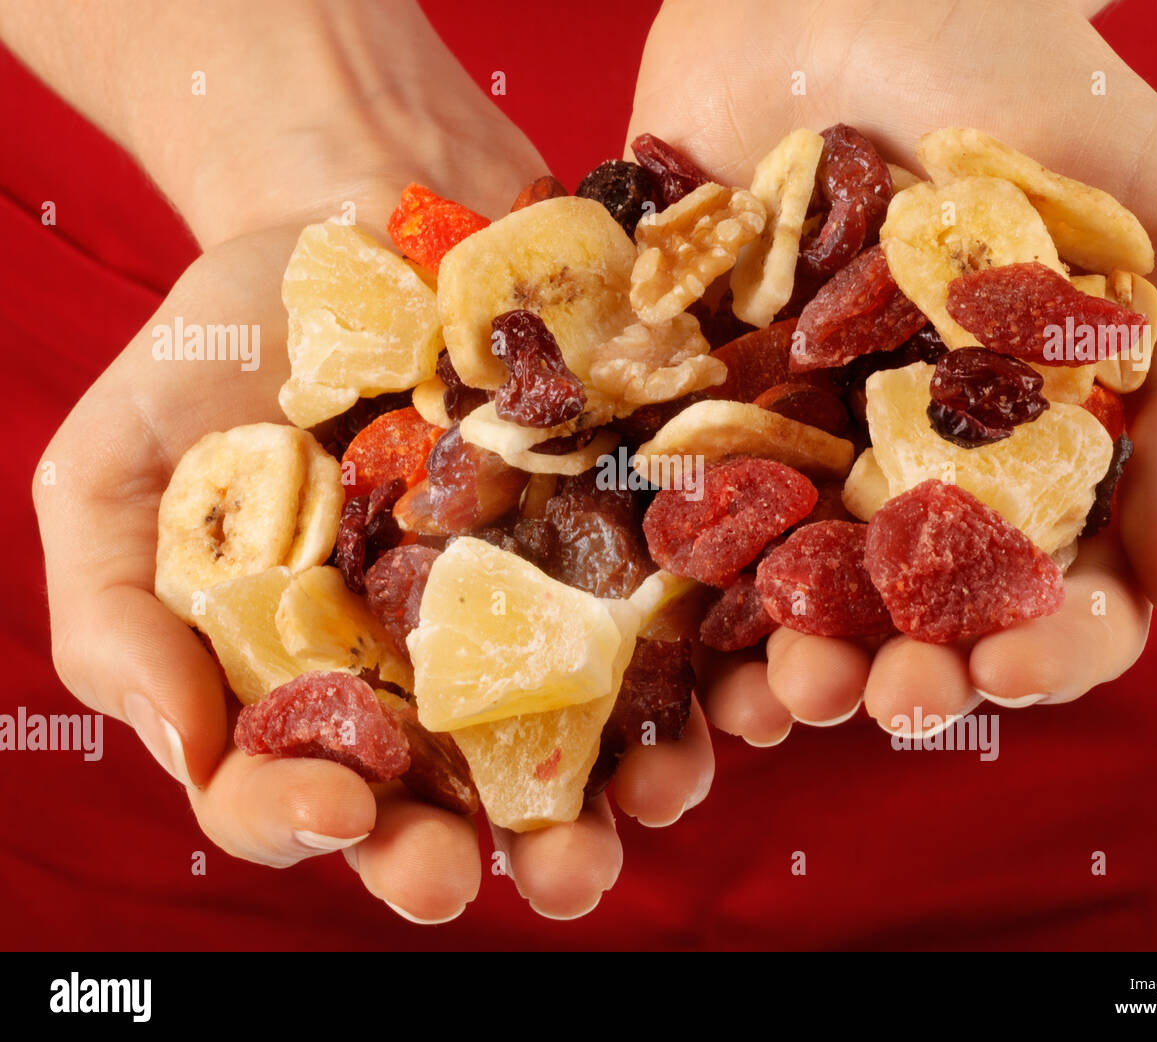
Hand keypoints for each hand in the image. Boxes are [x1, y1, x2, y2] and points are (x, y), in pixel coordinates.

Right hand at [23, 0, 712, 922]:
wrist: (358, 216)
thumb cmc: (226, 347)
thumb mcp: (119, 464)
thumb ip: (118, 611)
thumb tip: (184, 746)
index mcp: (314, 680)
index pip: (301, 794)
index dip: (308, 821)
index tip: (338, 810)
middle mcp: (437, 672)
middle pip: (474, 798)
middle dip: (507, 851)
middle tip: (533, 873)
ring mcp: (546, 608)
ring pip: (601, 733)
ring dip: (637, 784)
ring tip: (653, 794)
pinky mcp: (631, 535)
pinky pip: (686, 616)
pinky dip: (720, 659)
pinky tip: (741, 686)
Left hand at [627, 0, 1156, 738]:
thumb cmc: (1026, 84)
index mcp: (1028, 441)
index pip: (1052, 587)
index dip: (1044, 647)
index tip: (1009, 664)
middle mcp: (908, 458)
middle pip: (910, 615)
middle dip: (904, 677)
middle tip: (883, 696)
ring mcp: (793, 437)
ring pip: (789, 595)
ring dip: (790, 666)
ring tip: (784, 692)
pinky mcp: (687, 401)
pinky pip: (679, 517)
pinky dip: (678, 593)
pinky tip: (681, 642)